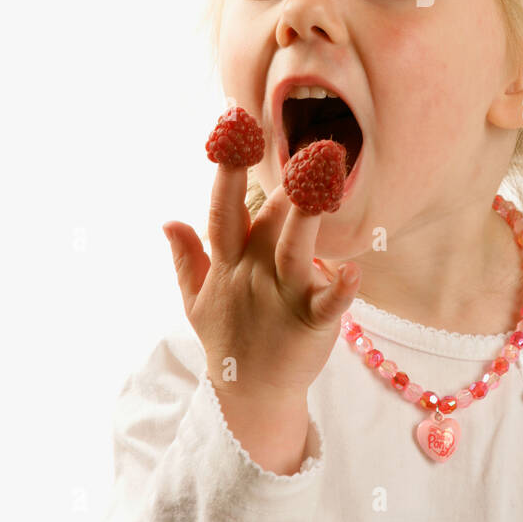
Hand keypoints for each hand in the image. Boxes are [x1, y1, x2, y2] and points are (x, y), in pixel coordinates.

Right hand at [164, 160, 360, 402]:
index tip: (233, 126)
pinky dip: (340, 289)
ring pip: (295, 252)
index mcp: (228, 263)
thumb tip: (168, 221)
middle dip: (286, 186)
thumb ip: (186, 259)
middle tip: (309, 147)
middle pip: (268, 223)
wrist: (251, 396)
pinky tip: (354, 270)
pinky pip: (328, 304)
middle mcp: (254, 274)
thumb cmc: (229, 338)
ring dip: (308, 218)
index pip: (223, 209)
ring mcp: (282, 298)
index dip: (226, 168)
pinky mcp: (311, 324)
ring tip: (324, 183)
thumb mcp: (196, 300)